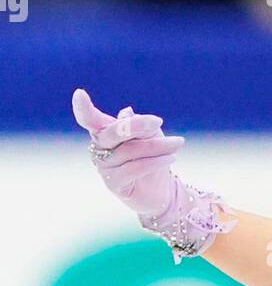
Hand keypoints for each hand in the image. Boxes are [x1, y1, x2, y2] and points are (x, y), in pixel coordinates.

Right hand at [71, 87, 235, 262]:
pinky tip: (170, 158)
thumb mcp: (149, 136)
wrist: (161, 191)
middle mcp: (98, 148)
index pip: (89, 119)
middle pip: (112, 133)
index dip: (84, 109)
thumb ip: (138, 125)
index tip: (80, 94)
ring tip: (177, 143)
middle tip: (158, 122)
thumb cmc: (152, 158)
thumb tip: (127, 114)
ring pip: (130, 150)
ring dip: (157, 146)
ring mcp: (104, 167)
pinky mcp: (113, 183)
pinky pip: (134, 168)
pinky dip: (154, 162)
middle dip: (136, 126)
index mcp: (103, 132)